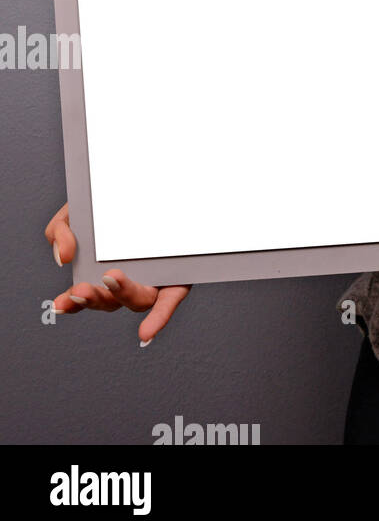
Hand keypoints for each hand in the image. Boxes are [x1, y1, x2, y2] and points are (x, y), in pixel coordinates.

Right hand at [45, 203, 190, 344]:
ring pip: (138, 300)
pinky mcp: (177, 277)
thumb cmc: (111, 204)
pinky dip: (158, 317)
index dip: (72, 303)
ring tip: (111, 278)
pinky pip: (169, 300)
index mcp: (104, 273)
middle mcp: (129, 282)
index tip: (59, 303)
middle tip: (81, 288)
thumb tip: (64, 257)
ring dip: (122, 294)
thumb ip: (62, 231)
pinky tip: (145, 334)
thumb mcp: (79, 211)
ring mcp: (153, 282)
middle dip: (93, 298)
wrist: (143, 185)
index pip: (86, 296)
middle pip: (110, 301)